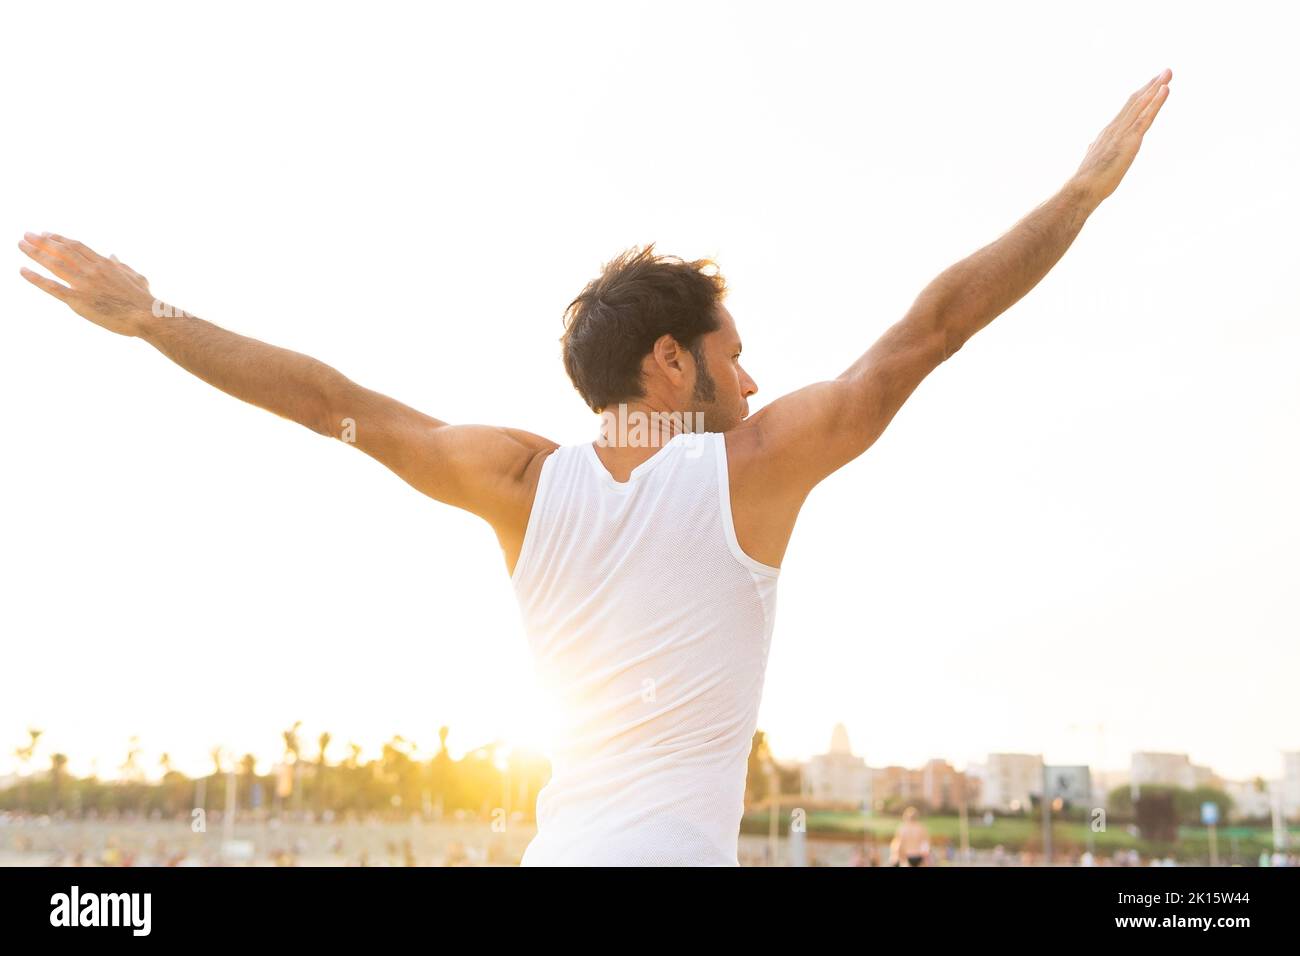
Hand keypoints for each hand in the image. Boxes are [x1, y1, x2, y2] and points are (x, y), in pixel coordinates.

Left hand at [18, 232, 157, 336]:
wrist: (147, 316)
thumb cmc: (144, 299)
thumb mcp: (137, 277)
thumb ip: (123, 266)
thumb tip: (113, 256)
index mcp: (105, 264)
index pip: (77, 246)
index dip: (60, 239)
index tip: (47, 234)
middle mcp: (91, 270)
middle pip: (62, 251)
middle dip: (42, 241)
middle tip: (27, 235)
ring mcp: (84, 284)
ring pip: (54, 264)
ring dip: (35, 253)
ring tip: (21, 245)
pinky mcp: (78, 300)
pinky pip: (52, 287)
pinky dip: (36, 278)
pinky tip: (23, 271)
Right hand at [1072, 68, 1171, 205]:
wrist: (1082, 189)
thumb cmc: (1087, 181)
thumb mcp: (1092, 159)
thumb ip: (1094, 149)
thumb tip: (1091, 146)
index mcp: (1108, 132)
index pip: (1127, 109)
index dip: (1141, 95)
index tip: (1152, 84)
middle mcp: (1115, 127)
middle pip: (1135, 101)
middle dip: (1151, 85)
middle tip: (1166, 71)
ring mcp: (1122, 132)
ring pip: (1141, 104)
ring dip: (1156, 87)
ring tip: (1168, 73)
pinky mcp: (1130, 140)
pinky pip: (1146, 116)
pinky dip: (1156, 102)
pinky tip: (1165, 89)